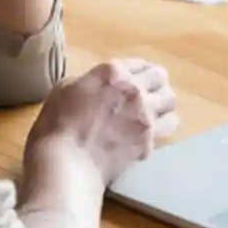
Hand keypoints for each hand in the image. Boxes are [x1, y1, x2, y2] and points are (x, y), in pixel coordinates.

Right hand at [24, 59, 180, 187]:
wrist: (66, 164)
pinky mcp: (150, 140)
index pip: (139, 64)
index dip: (136, 71)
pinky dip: (160, 129)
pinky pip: (167, 128)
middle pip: (161, 78)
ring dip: (162, 104)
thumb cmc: (56, 125)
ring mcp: (146, 116)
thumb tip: (99, 86)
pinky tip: (148, 134)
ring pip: (171, 101)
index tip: (134, 79)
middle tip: (146, 93)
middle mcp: (135, 90)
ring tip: (152, 112)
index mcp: (113, 73)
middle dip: (155, 83)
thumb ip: (88, 81)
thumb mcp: (63, 90)